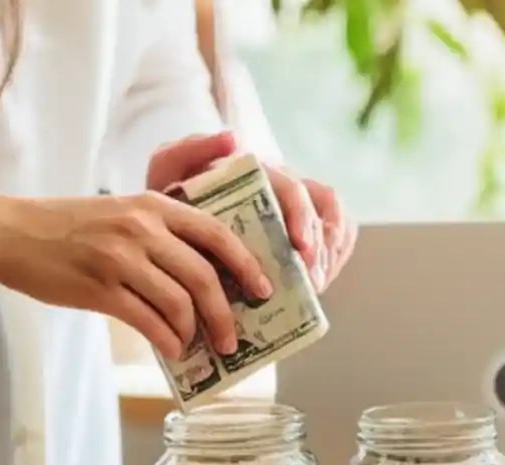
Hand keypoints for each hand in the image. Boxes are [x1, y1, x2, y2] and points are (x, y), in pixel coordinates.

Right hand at [0, 192, 270, 359]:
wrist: (10, 232)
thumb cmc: (72, 226)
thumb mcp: (124, 214)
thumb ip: (165, 235)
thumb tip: (211, 279)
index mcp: (154, 206)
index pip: (217, 234)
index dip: (247, 264)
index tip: (264, 289)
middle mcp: (141, 229)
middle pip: (204, 276)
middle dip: (226, 313)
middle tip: (233, 337)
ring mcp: (119, 259)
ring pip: (179, 303)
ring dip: (196, 332)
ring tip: (199, 346)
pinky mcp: (98, 289)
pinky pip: (148, 321)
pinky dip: (167, 340)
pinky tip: (173, 349)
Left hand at [147, 131, 357, 292]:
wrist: (169, 222)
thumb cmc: (169, 195)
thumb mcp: (166, 170)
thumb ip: (187, 150)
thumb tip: (233, 138)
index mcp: (257, 169)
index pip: (293, 188)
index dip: (302, 218)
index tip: (300, 249)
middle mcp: (283, 183)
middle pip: (321, 209)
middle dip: (320, 246)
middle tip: (310, 280)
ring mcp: (297, 206)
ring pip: (335, 223)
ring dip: (330, 255)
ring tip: (315, 285)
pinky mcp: (306, 228)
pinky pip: (337, 238)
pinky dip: (336, 257)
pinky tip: (321, 280)